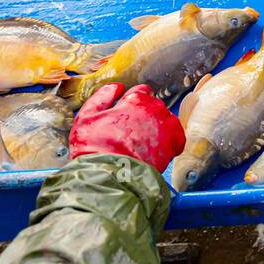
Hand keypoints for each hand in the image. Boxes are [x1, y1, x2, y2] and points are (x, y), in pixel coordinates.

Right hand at [69, 84, 185, 172]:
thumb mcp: (86, 117)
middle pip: (154, 106)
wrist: (110, 177)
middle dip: (144, 115)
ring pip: (165, 121)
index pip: (141, 91)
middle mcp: (155, 109)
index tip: (127, 112)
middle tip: (130, 132)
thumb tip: (116, 87)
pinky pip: (176, 137)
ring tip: (141, 142)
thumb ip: (101, 98)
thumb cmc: (95, 147)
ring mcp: (166, 127)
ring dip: (156, 127)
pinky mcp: (173, 145)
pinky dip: (168, 141)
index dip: (133, 101)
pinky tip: (155, 150)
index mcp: (136, 100)